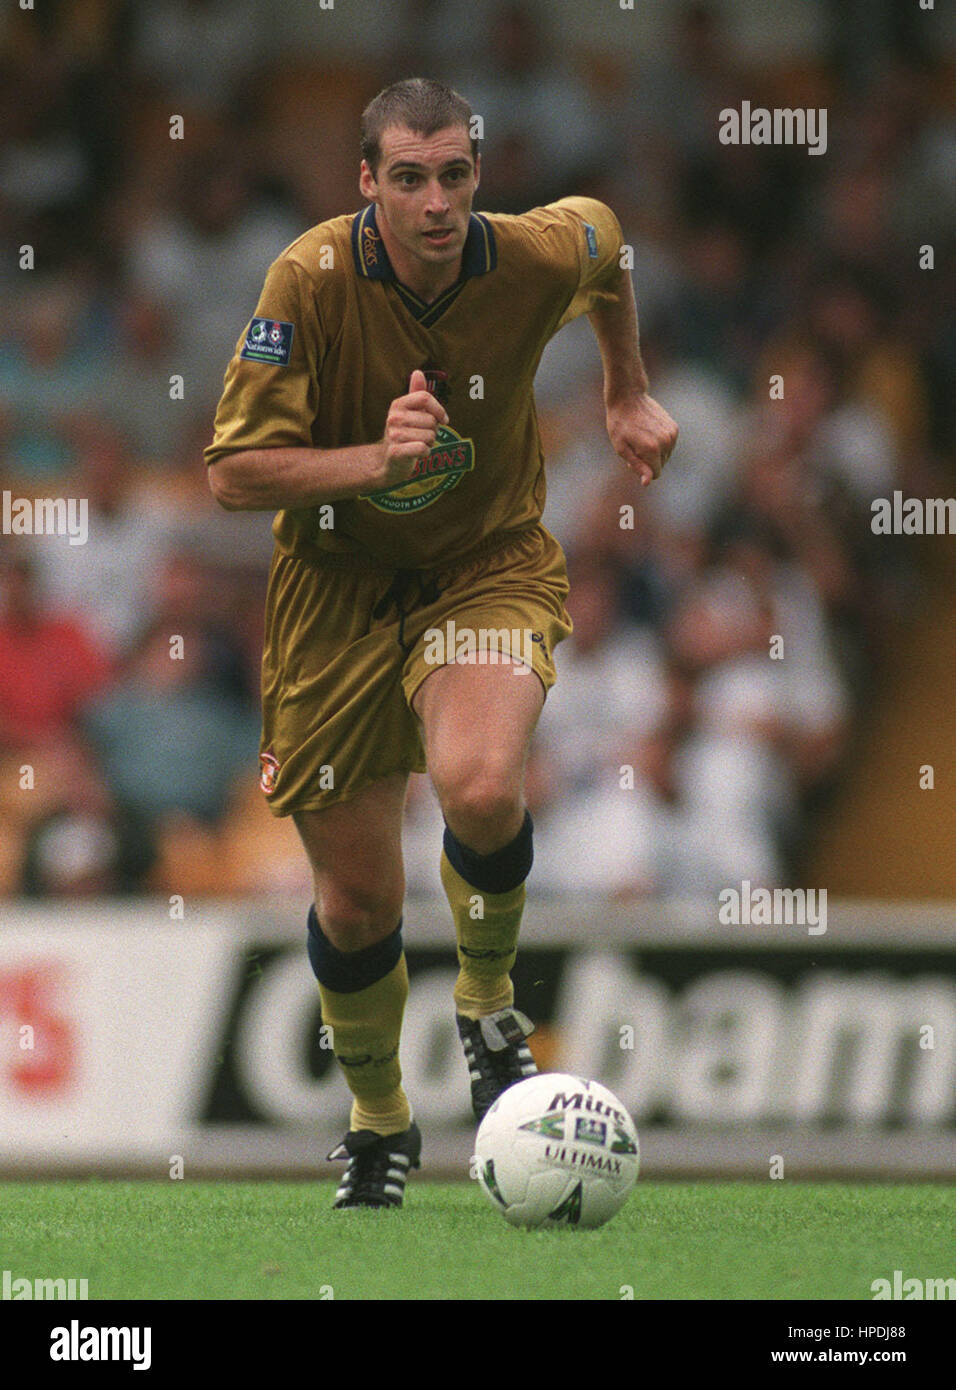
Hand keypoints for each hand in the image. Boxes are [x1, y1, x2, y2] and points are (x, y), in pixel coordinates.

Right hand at [377, 369, 448, 488]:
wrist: (389, 461)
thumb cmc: (405, 434)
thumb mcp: (411, 413)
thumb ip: (417, 394)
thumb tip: (417, 372)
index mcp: (398, 404)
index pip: (425, 397)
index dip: (439, 409)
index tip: (443, 420)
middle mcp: (393, 418)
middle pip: (431, 420)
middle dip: (433, 431)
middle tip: (422, 436)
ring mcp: (393, 435)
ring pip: (429, 436)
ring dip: (429, 443)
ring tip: (418, 444)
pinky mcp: (395, 452)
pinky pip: (422, 448)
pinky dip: (425, 453)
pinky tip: (417, 453)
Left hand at [606, 392, 677, 486]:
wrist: (628, 397)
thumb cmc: (619, 423)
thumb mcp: (621, 448)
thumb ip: (636, 466)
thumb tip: (648, 482)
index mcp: (651, 449)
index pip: (655, 474)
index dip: (642, 471)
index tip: (632, 459)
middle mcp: (665, 442)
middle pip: (660, 465)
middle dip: (648, 461)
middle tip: (634, 445)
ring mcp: (672, 434)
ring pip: (666, 456)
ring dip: (654, 452)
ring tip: (641, 437)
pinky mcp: (674, 428)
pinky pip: (669, 446)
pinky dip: (660, 443)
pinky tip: (648, 431)